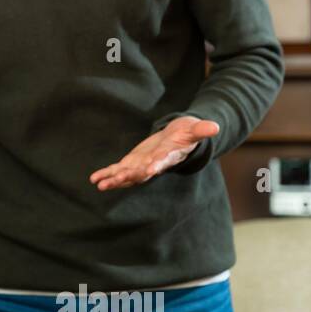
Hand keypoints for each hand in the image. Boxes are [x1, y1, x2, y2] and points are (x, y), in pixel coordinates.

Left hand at [89, 116, 219, 190]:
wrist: (178, 139)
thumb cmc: (187, 133)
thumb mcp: (195, 129)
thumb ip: (202, 129)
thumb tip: (215, 126)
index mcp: (169, 155)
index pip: (163, 161)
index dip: (156, 165)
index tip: (149, 170)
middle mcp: (154, 164)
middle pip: (141, 172)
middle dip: (128, 176)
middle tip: (114, 181)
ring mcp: (142, 164)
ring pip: (127, 174)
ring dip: (114, 179)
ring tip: (100, 184)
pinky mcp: (134, 162)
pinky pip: (119, 169)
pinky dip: (107, 173)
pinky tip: (94, 179)